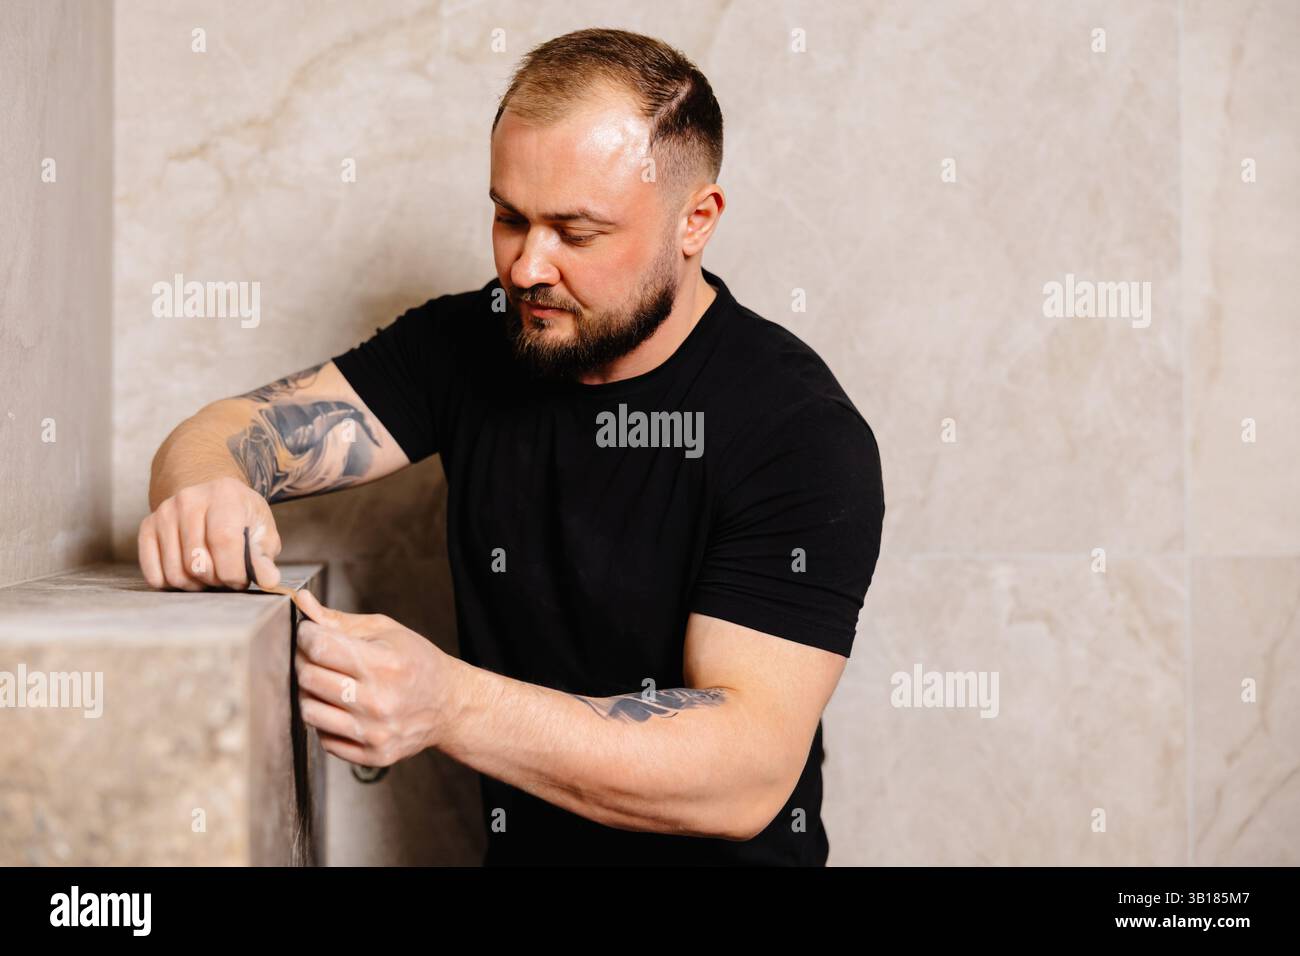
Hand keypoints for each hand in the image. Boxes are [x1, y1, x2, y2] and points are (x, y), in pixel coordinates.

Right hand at [138, 476, 281, 590]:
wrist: (210, 494)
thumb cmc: (240, 516)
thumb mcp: (262, 529)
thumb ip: (264, 555)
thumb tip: (268, 580)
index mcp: (224, 495)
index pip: (223, 541)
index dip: (233, 572)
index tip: (241, 580)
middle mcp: (189, 500)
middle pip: (197, 562)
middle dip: (216, 580)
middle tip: (226, 575)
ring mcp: (164, 513)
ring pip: (175, 573)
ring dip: (196, 585)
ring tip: (209, 574)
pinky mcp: (147, 527)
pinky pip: (154, 574)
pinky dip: (172, 584)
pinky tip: (188, 573)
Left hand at [293, 589, 462, 766]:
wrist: (450, 705)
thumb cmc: (416, 662)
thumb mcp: (385, 631)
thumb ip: (339, 621)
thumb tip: (302, 603)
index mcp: (385, 664)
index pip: (320, 648)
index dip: (307, 635)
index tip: (310, 633)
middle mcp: (379, 702)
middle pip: (309, 678)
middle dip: (305, 661)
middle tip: (317, 656)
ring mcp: (375, 733)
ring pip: (309, 711)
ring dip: (311, 693)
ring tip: (328, 683)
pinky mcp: (373, 755)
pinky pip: (324, 738)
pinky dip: (327, 720)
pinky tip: (342, 707)